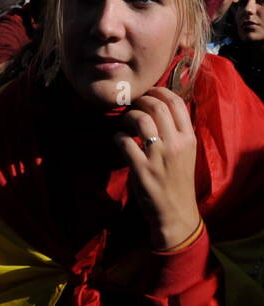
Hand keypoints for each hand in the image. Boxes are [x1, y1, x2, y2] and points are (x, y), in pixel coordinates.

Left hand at [115, 87, 200, 250]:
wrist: (176, 214)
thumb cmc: (178, 180)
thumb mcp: (186, 153)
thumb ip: (175, 130)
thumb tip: (157, 103)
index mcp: (189, 139)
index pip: (176, 102)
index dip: (158, 91)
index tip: (147, 94)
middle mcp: (177, 145)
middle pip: (156, 106)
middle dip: (140, 101)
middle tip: (132, 107)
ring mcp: (159, 157)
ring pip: (140, 120)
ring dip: (127, 117)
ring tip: (125, 124)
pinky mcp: (143, 169)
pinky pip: (124, 141)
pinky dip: (117, 136)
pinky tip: (119, 141)